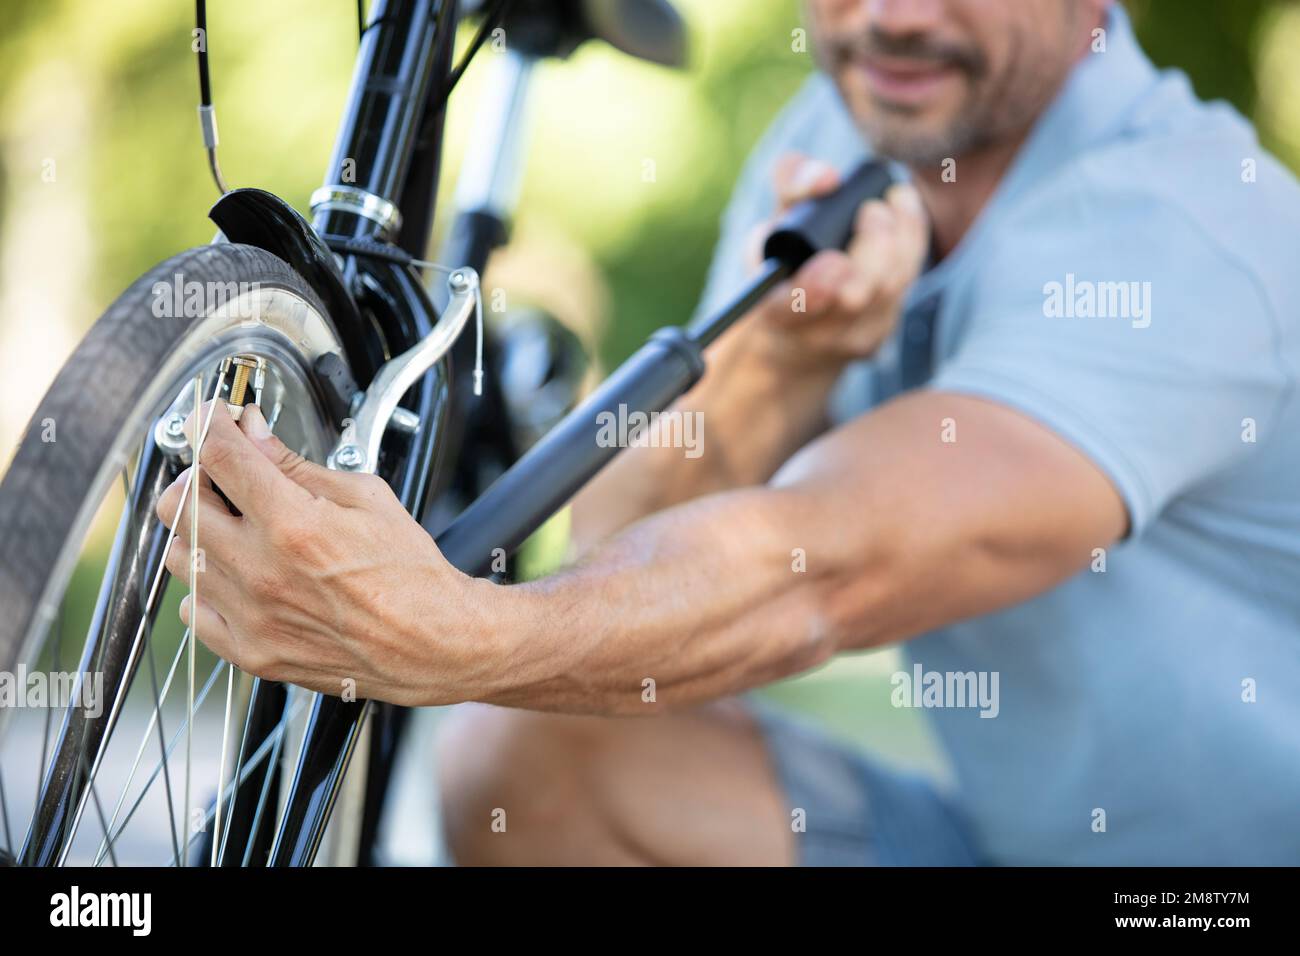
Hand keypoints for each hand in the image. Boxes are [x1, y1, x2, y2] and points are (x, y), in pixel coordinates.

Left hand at [155, 402, 501, 705]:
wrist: (433, 644)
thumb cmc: (411, 576)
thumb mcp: (366, 499)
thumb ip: (298, 467)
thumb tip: (255, 435)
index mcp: (293, 524)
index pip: (220, 455)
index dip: (208, 424)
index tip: (211, 418)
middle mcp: (262, 571)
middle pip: (179, 503)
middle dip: (198, 475)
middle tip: (224, 475)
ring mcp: (250, 616)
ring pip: (178, 554)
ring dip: (198, 532)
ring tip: (236, 530)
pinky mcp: (250, 652)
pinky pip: (192, 610)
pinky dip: (206, 587)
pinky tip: (240, 577)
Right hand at [744, 153, 928, 370]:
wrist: (794, 335)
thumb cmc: (782, 265)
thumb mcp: (772, 222)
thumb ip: (790, 184)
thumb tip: (826, 179)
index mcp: (773, 311)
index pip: (791, 309)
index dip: (814, 289)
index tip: (835, 260)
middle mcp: (812, 333)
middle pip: (853, 297)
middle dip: (871, 248)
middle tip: (872, 209)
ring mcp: (851, 338)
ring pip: (888, 286)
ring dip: (899, 236)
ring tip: (896, 197)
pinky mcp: (881, 332)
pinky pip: (906, 284)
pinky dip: (911, 241)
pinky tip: (905, 211)